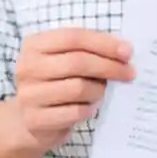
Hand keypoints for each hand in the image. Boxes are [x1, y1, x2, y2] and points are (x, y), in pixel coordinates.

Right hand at [11, 28, 135, 152]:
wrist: (28, 120)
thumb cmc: (54, 83)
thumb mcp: (62, 60)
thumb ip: (86, 51)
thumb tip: (124, 52)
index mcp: (34, 45)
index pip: (73, 38)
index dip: (103, 43)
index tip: (127, 51)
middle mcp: (27, 68)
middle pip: (78, 62)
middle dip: (109, 67)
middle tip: (129, 72)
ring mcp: (29, 95)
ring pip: (78, 88)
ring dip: (98, 90)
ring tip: (102, 92)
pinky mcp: (36, 120)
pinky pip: (75, 112)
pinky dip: (89, 109)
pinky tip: (90, 107)